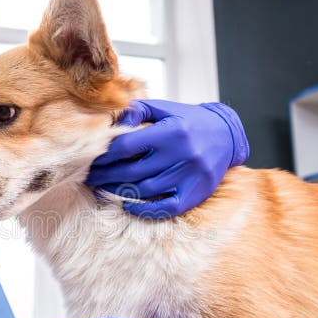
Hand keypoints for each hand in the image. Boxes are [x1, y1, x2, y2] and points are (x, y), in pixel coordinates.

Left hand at [86, 99, 248, 217]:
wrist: (227, 135)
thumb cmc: (190, 121)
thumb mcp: (166, 108)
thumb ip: (139, 111)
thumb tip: (112, 122)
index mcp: (171, 131)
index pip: (127, 145)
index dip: (105, 154)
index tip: (91, 158)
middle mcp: (181, 154)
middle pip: (132, 170)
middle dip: (106, 175)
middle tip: (89, 177)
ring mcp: (189, 176)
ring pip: (145, 190)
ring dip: (119, 191)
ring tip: (102, 188)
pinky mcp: (195, 193)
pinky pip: (166, 208)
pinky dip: (144, 210)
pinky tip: (126, 205)